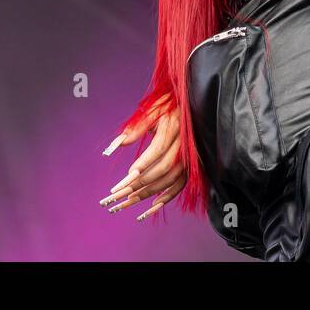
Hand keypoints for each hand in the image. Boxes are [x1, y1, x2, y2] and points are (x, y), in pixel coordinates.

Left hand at [100, 93, 186, 220]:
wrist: (189, 104)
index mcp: (173, 128)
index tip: (127, 176)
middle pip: (163, 168)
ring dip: (149, 192)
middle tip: (118, 194)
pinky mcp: (191, 164)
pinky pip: (181, 184)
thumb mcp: (151, 110)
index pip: (158, 149)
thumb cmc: (167, 105)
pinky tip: (152, 204)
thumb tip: (119, 144)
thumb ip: (136, 127)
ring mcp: (189, 156)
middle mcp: (184, 144)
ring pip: (171, 179)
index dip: (143, 163)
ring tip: (128, 201)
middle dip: (140, 183)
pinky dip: (168, 196)